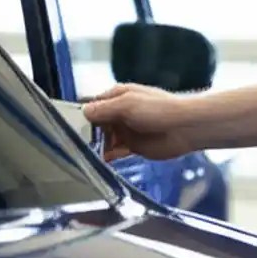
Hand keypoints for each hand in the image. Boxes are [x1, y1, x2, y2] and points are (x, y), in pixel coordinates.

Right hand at [81, 83, 197, 160]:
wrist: (186, 128)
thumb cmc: (161, 109)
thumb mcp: (128, 105)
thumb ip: (104, 109)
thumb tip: (84, 111)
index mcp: (118, 96)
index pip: (92, 105)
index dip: (82, 117)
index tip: (70, 129)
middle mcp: (120, 112)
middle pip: (95, 124)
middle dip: (87, 134)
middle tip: (76, 146)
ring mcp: (126, 130)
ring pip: (103, 139)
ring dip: (95, 147)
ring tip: (85, 155)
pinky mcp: (133, 146)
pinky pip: (114, 152)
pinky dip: (106, 156)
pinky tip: (99, 161)